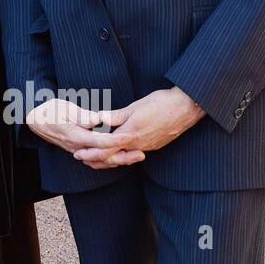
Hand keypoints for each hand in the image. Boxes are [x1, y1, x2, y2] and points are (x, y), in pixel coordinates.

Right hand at [26, 98, 145, 165]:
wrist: (37, 120)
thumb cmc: (51, 111)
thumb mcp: (66, 109)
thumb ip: (83, 116)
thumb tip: (98, 120)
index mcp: (76, 136)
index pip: (100, 141)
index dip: (116, 140)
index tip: (130, 136)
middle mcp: (78, 147)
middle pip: (104, 156)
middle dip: (124, 156)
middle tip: (141, 154)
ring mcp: (79, 151)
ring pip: (102, 161)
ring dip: (120, 160)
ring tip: (136, 157)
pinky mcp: (80, 151)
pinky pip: (97, 160)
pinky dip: (110, 161)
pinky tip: (122, 158)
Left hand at [71, 87, 204, 167]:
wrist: (186, 108)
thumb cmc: (161, 103)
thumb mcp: (135, 107)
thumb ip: (115, 116)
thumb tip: (97, 119)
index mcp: (130, 134)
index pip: (105, 149)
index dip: (90, 152)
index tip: (78, 152)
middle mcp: (138, 145)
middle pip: (112, 158)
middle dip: (95, 159)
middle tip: (82, 158)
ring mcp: (147, 147)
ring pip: (123, 158)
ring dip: (108, 159)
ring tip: (95, 158)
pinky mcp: (154, 146)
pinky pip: (133, 155)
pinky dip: (121, 156)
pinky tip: (118, 152)